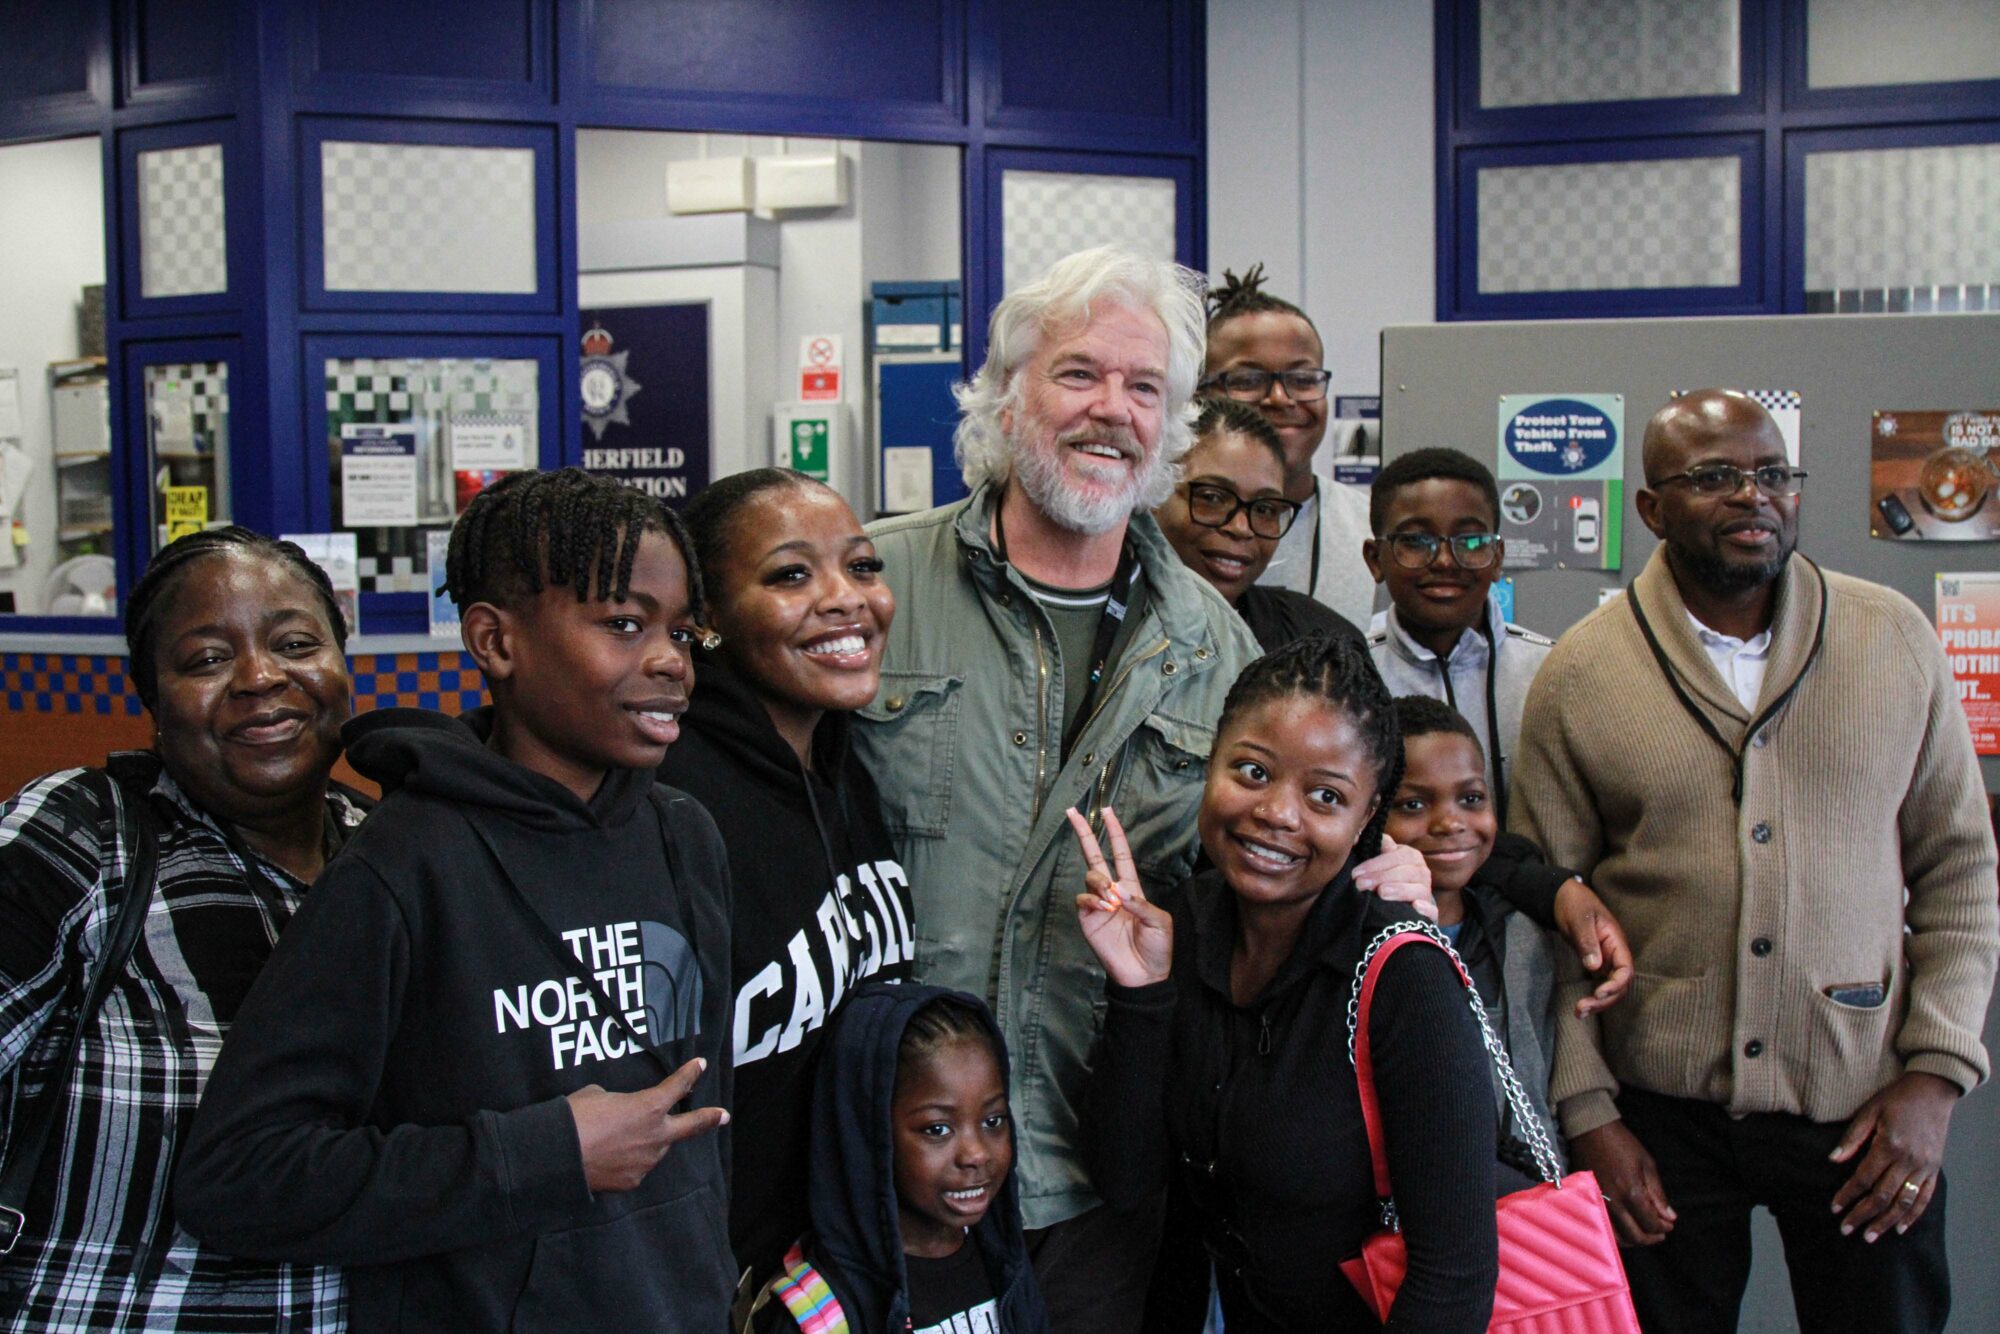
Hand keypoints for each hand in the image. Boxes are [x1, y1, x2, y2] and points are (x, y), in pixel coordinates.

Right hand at [567, 1057, 728, 1193]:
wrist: (557, 1155)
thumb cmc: (575, 1118)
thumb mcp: (599, 1096)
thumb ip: (620, 1102)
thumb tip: (619, 1113)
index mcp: (650, 1106)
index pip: (677, 1086)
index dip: (690, 1074)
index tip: (700, 1065)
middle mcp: (656, 1135)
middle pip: (690, 1125)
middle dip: (709, 1118)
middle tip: (723, 1115)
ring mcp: (646, 1161)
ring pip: (656, 1147)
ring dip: (649, 1140)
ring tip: (619, 1137)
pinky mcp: (632, 1181)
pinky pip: (637, 1166)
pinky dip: (629, 1159)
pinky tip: (609, 1156)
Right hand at [1067, 805, 1172, 987]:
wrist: (1143, 975)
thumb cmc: (1157, 948)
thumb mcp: (1160, 922)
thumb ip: (1142, 904)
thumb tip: (1119, 891)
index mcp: (1132, 887)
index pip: (1120, 853)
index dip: (1114, 832)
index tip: (1107, 811)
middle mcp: (1112, 891)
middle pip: (1094, 855)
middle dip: (1084, 833)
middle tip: (1072, 812)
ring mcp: (1098, 904)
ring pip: (1090, 876)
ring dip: (1100, 882)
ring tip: (1112, 901)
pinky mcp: (1087, 920)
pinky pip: (1082, 900)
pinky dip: (1093, 901)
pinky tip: (1105, 910)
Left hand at [1350, 834, 1437, 921]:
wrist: (1402, 900)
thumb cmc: (1386, 876)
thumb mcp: (1380, 860)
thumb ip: (1372, 847)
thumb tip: (1356, 837)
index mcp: (1411, 856)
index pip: (1396, 856)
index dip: (1375, 864)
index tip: (1355, 873)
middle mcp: (1422, 872)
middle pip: (1406, 872)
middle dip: (1381, 877)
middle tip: (1361, 884)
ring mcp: (1427, 892)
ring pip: (1419, 889)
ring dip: (1400, 890)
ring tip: (1381, 893)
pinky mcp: (1430, 913)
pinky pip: (1432, 911)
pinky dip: (1426, 909)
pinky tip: (1415, 907)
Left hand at [1552, 879, 1632, 1016]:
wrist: (1563, 897)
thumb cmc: (1574, 904)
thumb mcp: (1580, 920)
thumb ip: (1588, 942)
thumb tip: (1595, 967)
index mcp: (1616, 942)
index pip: (1626, 970)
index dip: (1616, 984)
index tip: (1599, 992)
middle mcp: (1615, 954)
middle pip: (1620, 985)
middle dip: (1605, 1000)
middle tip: (1582, 1008)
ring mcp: (1606, 960)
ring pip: (1611, 988)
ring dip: (1599, 1003)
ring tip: (1579, 1012)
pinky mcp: (1595, 964)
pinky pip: (1600, 985)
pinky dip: (1593, 997)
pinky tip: (1581, 1007)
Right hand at [1571, 1119, 1674, 1244]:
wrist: (1592, 1131)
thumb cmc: (1623, 1144)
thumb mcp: (1647, 1164)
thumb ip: (1658, 1194)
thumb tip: (1670, 1217)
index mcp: (1631, 1192)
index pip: (1650, 1223)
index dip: (1663, 1227)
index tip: (1669, 1224)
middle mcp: (1614, 1203)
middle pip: (1635, 1234)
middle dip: (1651, 1238)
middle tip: (1660, 1234)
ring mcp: (1599, 1203)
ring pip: (1617, 1236)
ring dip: (1634, 1240)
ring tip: (1644, 1234)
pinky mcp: (1589, 1201)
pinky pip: (1603, 1226)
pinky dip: (1616, 1234)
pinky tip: (1624, 1231)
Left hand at [1829, 1071, 1958, 1241]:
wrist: (1932, 1091)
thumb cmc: (1896, 1098)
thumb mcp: (1869, 1111)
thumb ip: (1852, 1138)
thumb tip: (1833, 1160)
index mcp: (1888, 1146)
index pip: (1863, 1179)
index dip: (1847, 1195)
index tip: (1835, 1208)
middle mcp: (1908, 1161)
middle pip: (1882, 1196)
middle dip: (1862, 1215)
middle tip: (1846, 1230)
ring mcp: (1924, 1167)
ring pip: (1904, 1203)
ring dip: (1885, 1222)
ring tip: (1870, 1236)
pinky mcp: (1935, 1169)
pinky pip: (1925, 1198)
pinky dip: (1913, 1215)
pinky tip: (1900, 1228)